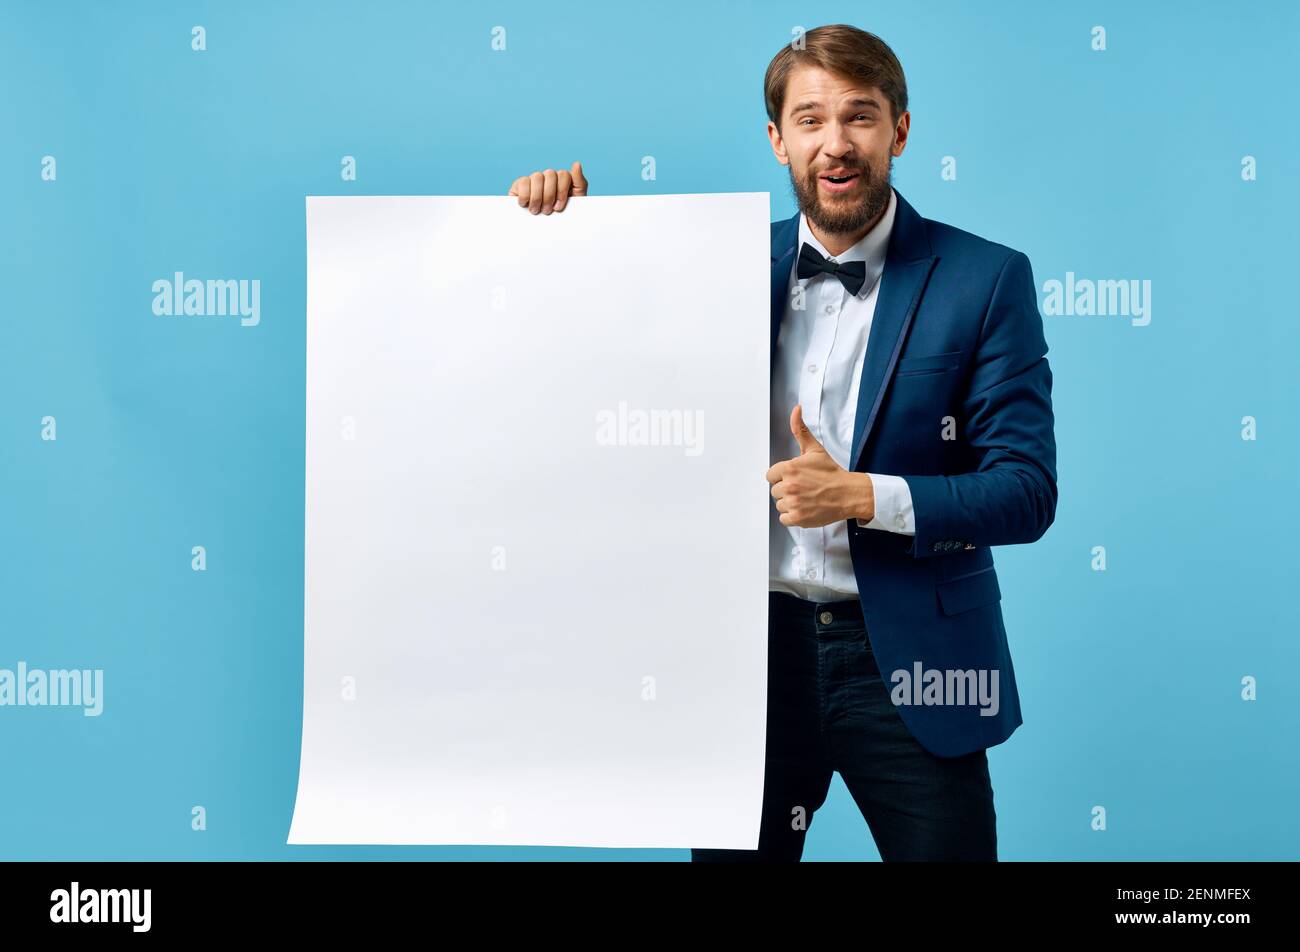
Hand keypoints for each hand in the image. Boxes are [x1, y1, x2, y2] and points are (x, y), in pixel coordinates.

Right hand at [507, 160, 588, 213]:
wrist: (544, 234)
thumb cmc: (562, 217)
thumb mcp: (576, 203)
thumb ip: (580, 183)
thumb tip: (576, 164)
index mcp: (562, 180)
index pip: (563, 174)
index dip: (561, 191)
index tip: (558, 207)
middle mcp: (548, 178)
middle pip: (550, 174)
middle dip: (549, 195)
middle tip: (547, 211)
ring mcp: (534, 180)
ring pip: (537, 176)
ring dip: (537, 197)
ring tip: (536, 210)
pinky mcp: (520, 185)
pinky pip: (523, 181)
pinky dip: (525, 195)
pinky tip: (526, 205)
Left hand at [766, 405, 874, 527]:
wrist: (848, 493)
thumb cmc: (831, 472)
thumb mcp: (815, 449)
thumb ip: (800, 430)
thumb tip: (796, 410)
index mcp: (789, 468)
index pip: (771, 476)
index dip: (782, 476)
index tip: (796, 477)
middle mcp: (789, 486)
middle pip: (775, 491)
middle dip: (787, 490)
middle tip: (804, 487)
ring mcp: (793, 503)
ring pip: (780, 504)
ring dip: (790, 503)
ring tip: (806, 497)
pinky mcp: (798, 518)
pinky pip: (784, 518)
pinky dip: (793, 516)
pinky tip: (805, 508)